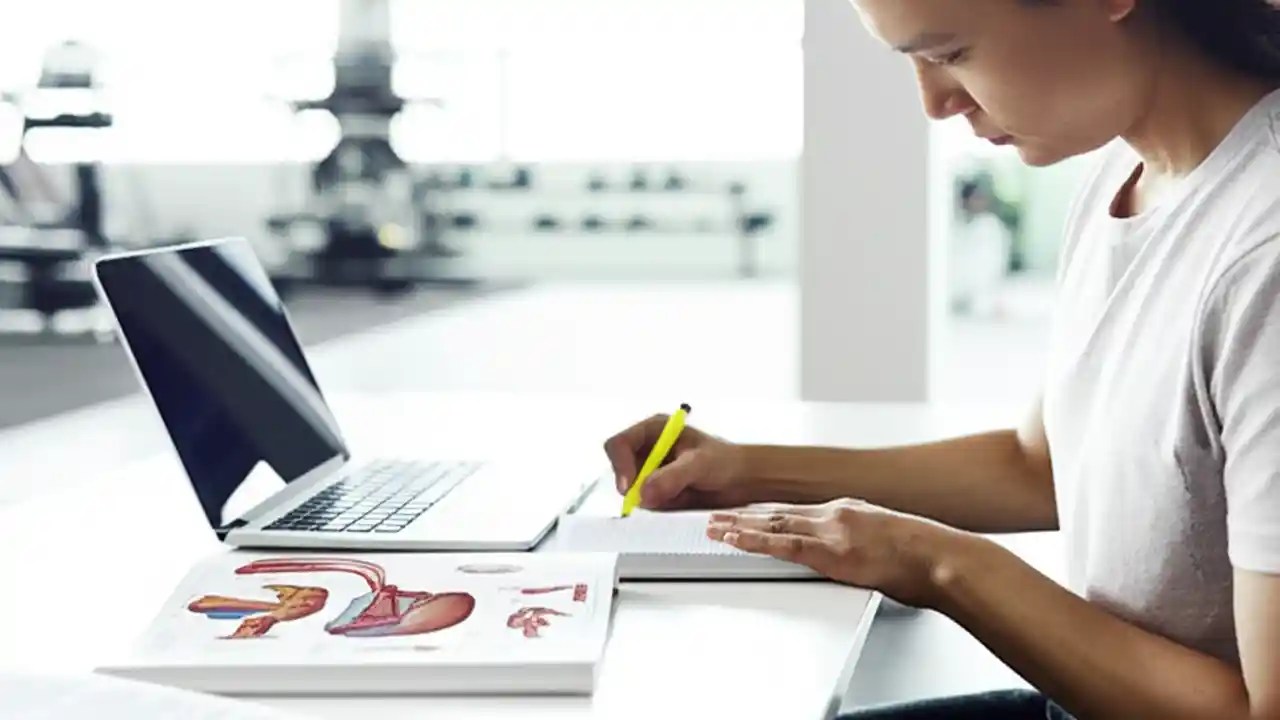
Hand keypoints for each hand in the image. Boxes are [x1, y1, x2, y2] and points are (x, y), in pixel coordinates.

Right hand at [603, 415, 755, 510]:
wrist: (743, 480)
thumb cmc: (725, 461)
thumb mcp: (699, 465)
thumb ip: (671, 477)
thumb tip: (643, 493)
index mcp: (653, 430)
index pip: (619, 444)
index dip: (620, 465)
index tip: (630, 488)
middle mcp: (647, 449)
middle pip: (620, 469)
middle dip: (633, 486)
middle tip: (653, 499)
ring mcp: (650, 471)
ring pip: (631, 490)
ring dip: (647, 498)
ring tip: (677, 496)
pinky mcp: (656, 491)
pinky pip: (643, 503)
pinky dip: (656, 507)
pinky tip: (679, 501)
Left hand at [706, 498, 967, 607]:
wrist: (941, 559)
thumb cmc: (924, 557)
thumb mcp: (888, 540)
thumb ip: (863, 543)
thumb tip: (854, 555)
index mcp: (848, 511)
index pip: (797, 510)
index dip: (767, 513)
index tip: (745, 513)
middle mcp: (835, 514)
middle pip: (778, 514)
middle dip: (745, 516)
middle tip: (717, 516)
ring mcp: (831, 530)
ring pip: (773, 525)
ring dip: (740, 527)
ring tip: (714, 528)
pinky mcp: (830, 552)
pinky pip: (783, 545)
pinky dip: (754, 542)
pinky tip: (735, 540)